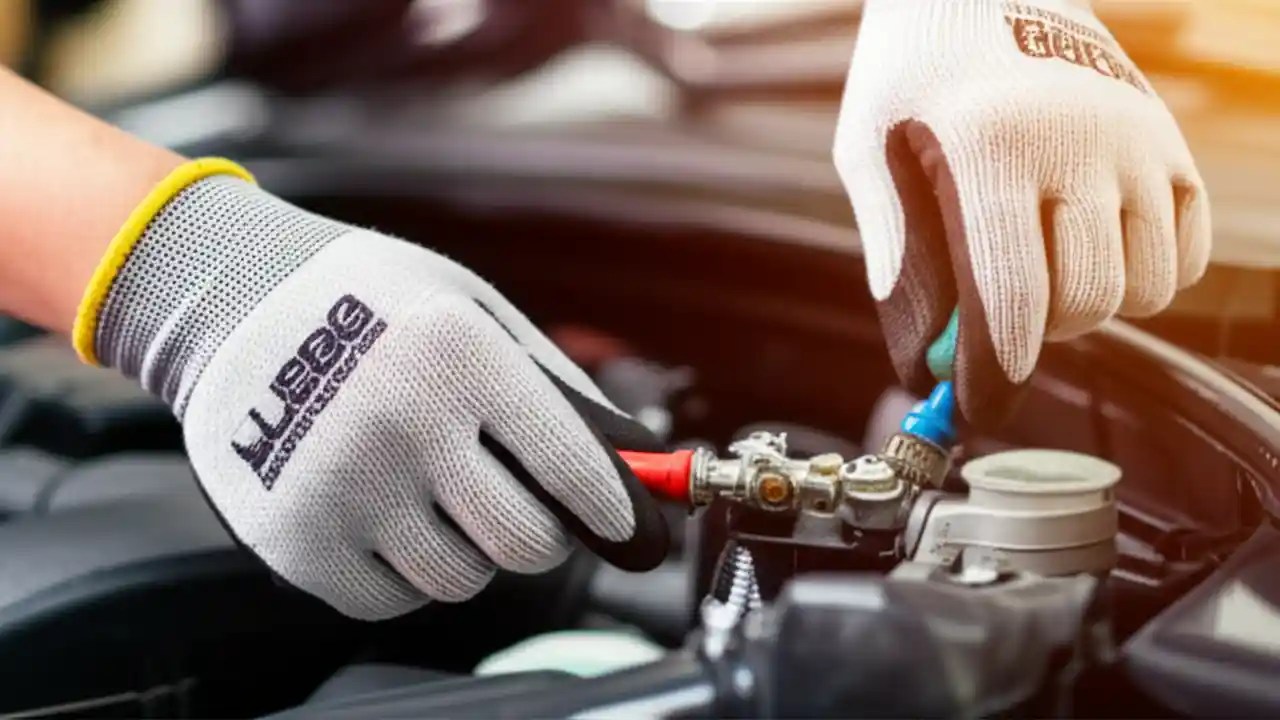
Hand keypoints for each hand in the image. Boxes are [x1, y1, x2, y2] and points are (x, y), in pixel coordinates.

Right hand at [73, 161, 667, 619]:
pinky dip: (406, 574)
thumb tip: (630, 462)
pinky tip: (389, 516)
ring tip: (438, 494)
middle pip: (524, 543)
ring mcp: (342, 486)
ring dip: (470, 550)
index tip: (632, 530)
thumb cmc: (368, 300)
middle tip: (526, 506)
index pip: (569, 467)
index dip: (616, 511)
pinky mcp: (294, 537)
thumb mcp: (470, 306)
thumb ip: (552, 382)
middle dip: (543, 534)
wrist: (234, 301)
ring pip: (461, 579)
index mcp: (456, 355)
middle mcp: (400, 423)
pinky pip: (391, 601)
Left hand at [834, 0, 1210, 426]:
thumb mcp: (869, 148)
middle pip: (1083, 304)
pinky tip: (1089, 254)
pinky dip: (1144, 278)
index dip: (993, 374)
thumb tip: (922, 363)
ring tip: (1038, 274)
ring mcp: (1139, 141)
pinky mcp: (1172, 144)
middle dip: (1031, 337)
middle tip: (991, 316)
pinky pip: (1188, 256)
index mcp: (993, 146)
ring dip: (1089, 310)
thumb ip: (896, 254)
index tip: (973, 410)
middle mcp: (1082, 144)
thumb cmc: (915, 71)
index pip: (1011, 296)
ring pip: (1145, 289)